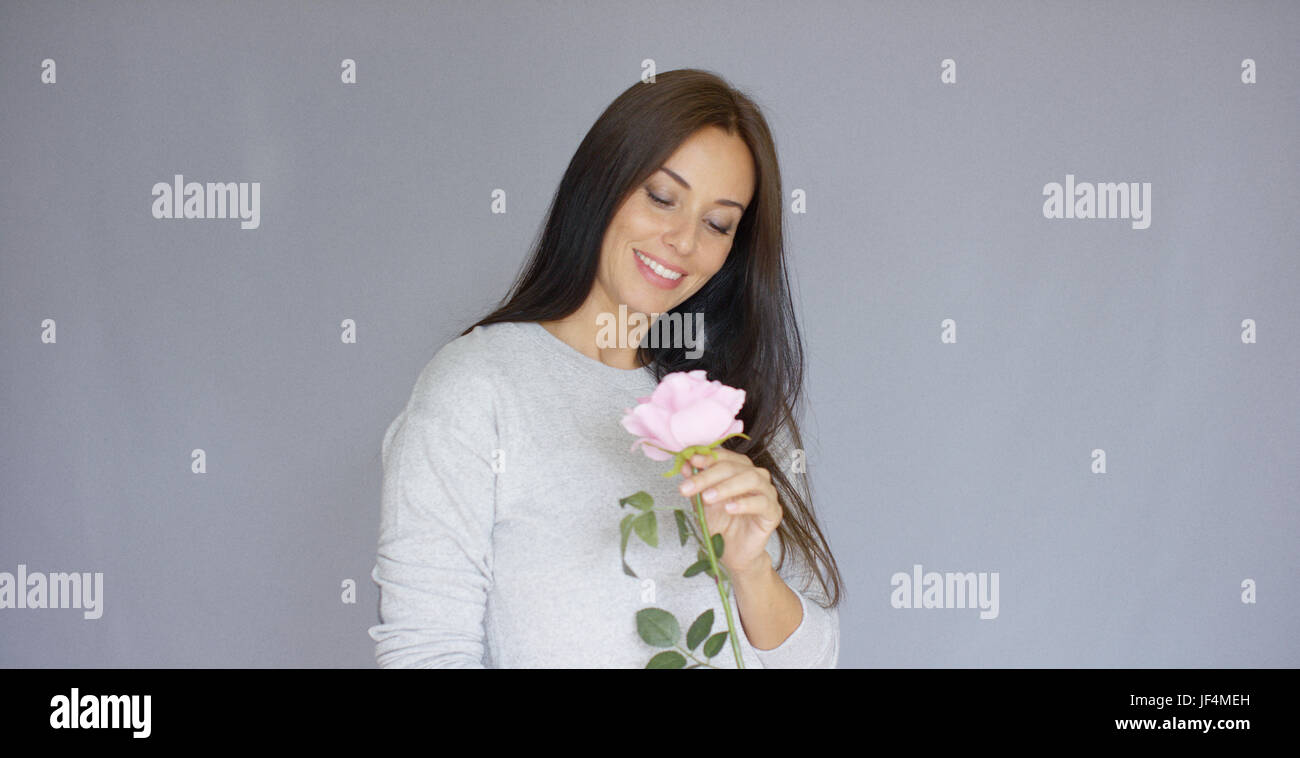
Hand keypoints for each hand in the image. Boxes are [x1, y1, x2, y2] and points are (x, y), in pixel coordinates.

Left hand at [678, 447, 781, 581]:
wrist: (732, 552)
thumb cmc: (720, 524)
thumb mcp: (702, 502)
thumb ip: (696, 484)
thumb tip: (685, 465)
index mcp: (739, 469)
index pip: (724, 456)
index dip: (707, 457)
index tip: (690, 461)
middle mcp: (755, 476)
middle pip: (734, 467)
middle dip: (708, 475)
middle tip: (689, 487)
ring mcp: (767, 493)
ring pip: (751, 479)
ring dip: (726, 486)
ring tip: (707, 497)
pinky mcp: (773, 512)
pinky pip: (762, 503)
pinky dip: (744, 504)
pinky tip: (729, 508)